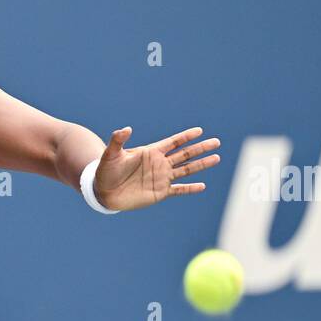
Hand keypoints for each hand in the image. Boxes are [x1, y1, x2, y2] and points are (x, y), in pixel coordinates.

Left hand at [94, 126, 220, 212]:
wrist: (103, 191)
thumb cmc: (106, 170)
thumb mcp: (111, 154)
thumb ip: (118, 140)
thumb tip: (126, 128)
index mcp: (152, 152)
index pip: (173, 142)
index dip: (186, 136)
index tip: (200, 131)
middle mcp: (160, 164)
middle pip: (185, 154)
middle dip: (200, 148)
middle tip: (216, 142)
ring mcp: (161, 178)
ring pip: (186, 170)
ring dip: (201, 165)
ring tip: (216, 158)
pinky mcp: (160, 192)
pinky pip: (179, 189)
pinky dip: (190, 188)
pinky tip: (202, 186)